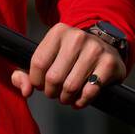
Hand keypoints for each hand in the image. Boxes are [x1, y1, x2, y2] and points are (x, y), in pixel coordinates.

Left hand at [11, 22, 127, 108]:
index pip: (38, 63)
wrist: (104, 46)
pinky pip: (90, 91)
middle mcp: (77, 37)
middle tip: (55, 93)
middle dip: (51, 92)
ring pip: (71, 86)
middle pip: (54, 77)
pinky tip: (80, 99)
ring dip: (66, 98)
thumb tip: (25, 91)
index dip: (36, 81)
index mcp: (58, 32)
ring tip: (66, 96)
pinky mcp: (109, 63)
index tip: (41, 84)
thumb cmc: (69, 56)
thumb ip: (25, 74)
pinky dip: (82, 101)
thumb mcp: (46, 57)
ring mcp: (95, 49)